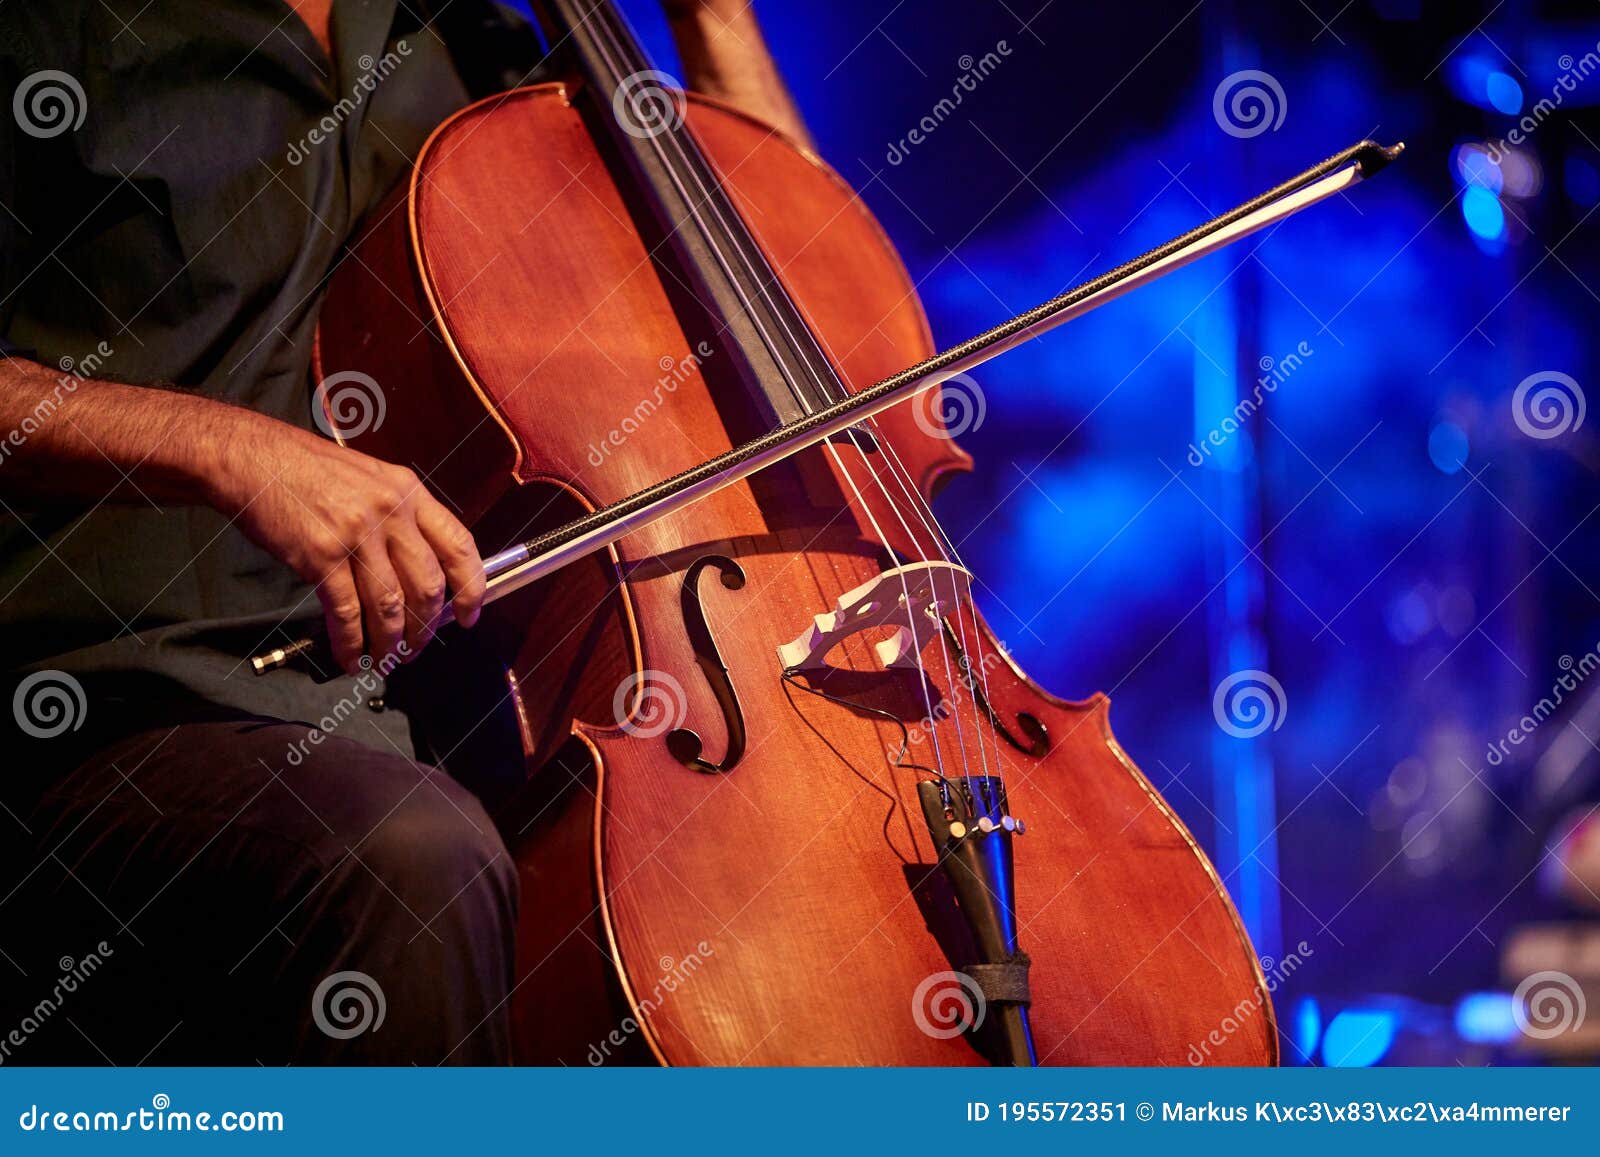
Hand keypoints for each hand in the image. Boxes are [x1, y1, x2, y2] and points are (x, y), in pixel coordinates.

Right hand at [210, 412, 485, 673]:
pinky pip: (347, 613)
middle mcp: (390, 512)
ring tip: (387, 658)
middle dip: (427, 628)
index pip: (459, 546)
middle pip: (428, 586)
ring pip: (391, 606)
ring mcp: (356, 534)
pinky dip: (351, 643)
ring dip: (392, 642)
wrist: (252, 458)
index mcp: (409, 492)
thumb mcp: (371, 479)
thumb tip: (419, 571)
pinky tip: (351, 657)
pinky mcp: (321, 555)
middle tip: (416, 648)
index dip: (472, 588)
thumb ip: (401, 517)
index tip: (470, 615)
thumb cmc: (307, 469)